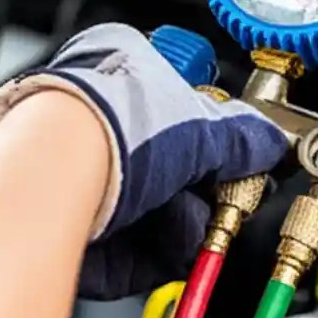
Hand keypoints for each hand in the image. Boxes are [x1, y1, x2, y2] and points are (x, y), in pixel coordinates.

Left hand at [0, 23, 287, 298]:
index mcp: (122, 61)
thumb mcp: (202, 125)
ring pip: (143, 209)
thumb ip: (242, 137)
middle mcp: (91, 107)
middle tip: (215, 202)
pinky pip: (115, 243)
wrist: (53, 171)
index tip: (232, 161)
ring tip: (184, 229)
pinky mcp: (60, 216)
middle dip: (195, 194)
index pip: (179, 97)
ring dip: (175, 227)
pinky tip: (155, 254)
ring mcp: (71, 163)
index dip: (209, 136)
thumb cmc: (109, 125)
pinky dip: (141, 256)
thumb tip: (264, 143)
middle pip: (164, 163)